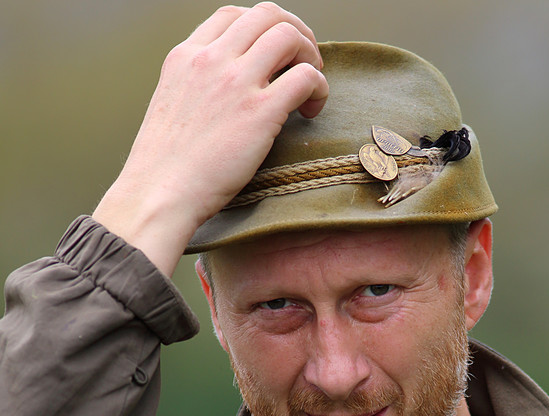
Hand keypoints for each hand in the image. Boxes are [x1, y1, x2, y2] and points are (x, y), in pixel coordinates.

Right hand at [93, 4, 327, 274]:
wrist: (160, 194)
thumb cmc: (165, 167)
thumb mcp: (171, 106)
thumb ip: (197, 88)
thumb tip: (226, 95)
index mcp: (186, 56)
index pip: (232, 15)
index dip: (262, 29)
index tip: (274, 57)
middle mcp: (211, 59)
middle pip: (268, 15)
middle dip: (296, 34)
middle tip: (304, 64)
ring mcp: (236, 82)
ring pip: (290, 37)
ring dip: (311, 57)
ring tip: (311, 89)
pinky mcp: (259, 111)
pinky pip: (306, 77)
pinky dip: (318, 88)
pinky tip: (311, 111)